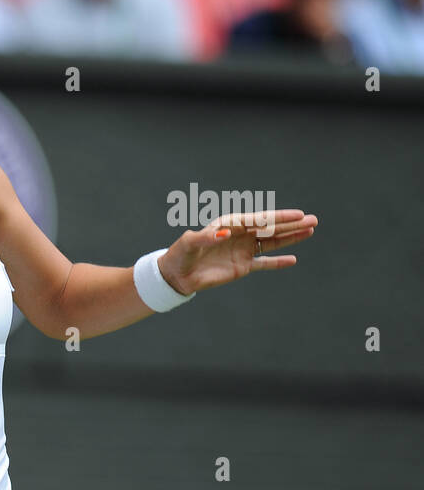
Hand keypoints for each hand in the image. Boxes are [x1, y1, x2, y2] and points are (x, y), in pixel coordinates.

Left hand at [160, 209, 318, 293]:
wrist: (177, 274)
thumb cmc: (180, 254)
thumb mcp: (188, 243)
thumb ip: (204, 237)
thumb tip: (223, 234)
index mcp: (229, 224)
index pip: (258, 219)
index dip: (278, 216)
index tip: (297, 214)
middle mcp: (240, 234)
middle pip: (270, 228)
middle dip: (292, 224)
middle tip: (313, 219)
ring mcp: (243, 250)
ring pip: (271, 242)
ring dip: (290, 237)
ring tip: (311, 231)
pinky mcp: (242, 266)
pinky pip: (264, 263)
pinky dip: (277, 262)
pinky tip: (293, 259)